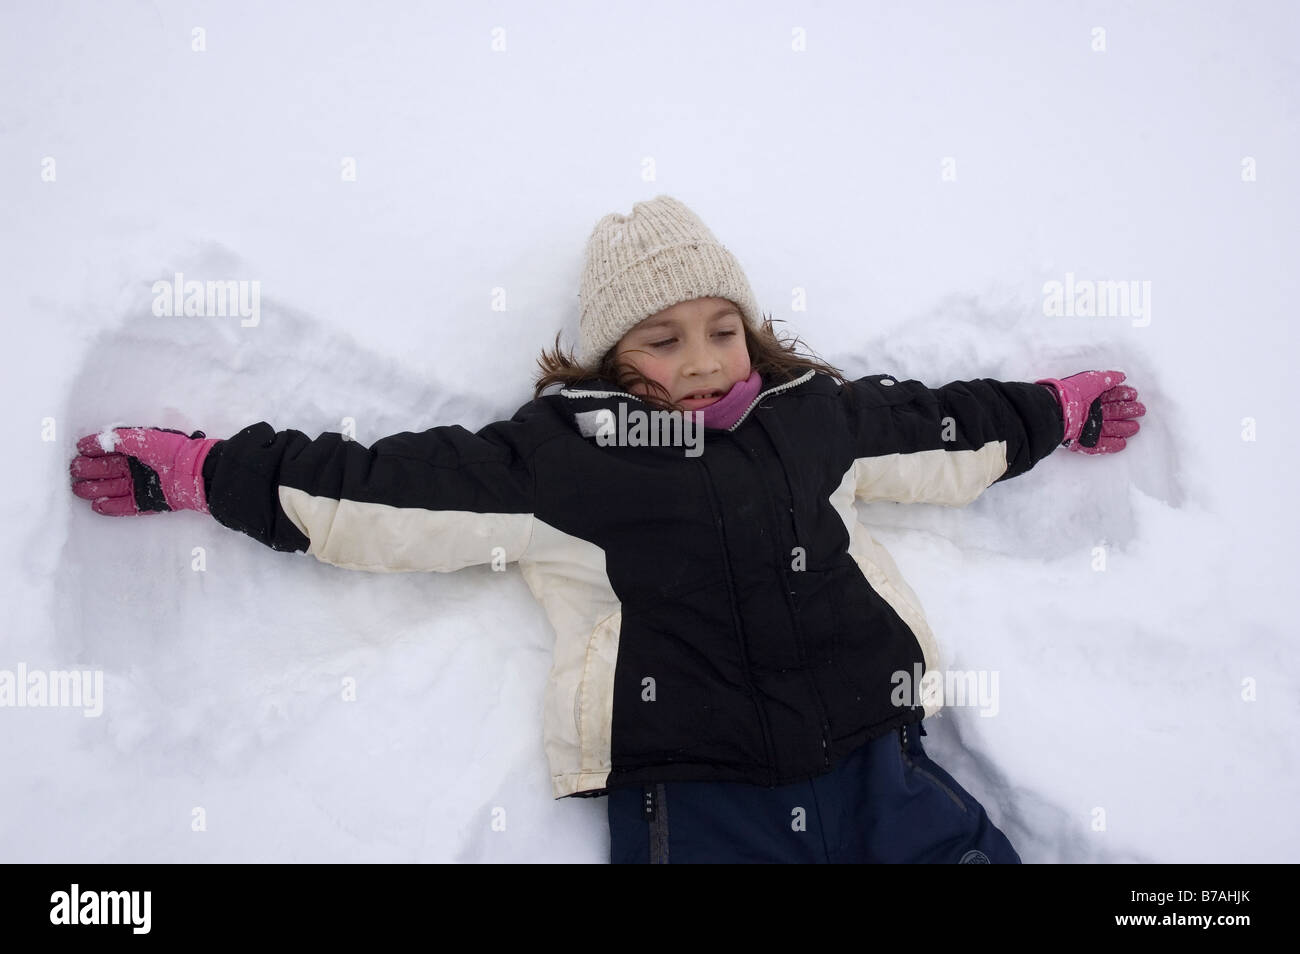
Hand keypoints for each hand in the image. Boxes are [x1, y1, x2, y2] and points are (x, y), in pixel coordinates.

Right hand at [69, 427, 221, 514]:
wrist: (193, 472)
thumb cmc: (170, 450)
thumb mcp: (142, 438)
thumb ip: (118, 439)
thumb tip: (95, 441)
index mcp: (139, 450)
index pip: (111, 450)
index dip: (94, 449)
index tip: (79, 450)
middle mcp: (139, 468)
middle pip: (108, 470)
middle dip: (89, 470)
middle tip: (74, 470)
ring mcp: (143, 486)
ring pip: (113, 488)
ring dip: (95, 489)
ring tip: (78, 488)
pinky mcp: (148, 502)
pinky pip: (125, 506)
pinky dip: (111, 507)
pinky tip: (96, 505)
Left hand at [1035, 371, 1144, 454]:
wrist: (1058, 411)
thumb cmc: (1073, 393)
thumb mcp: (1092, 380)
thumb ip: (1109, 378)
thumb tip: (1122, 376)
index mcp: (1090, 397)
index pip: (1110, 396)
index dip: (1123, 395)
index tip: (1134, 395)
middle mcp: (1089, 412)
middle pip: (1112, 413)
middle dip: (1127, 411)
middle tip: (1141, 410)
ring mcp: (1086, 428)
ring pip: (1108, 429)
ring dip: (1123, 429)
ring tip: (1135, 427)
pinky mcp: (1083, 441)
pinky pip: (1099, 444)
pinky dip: (1111, 445)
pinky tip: (1122, 443)